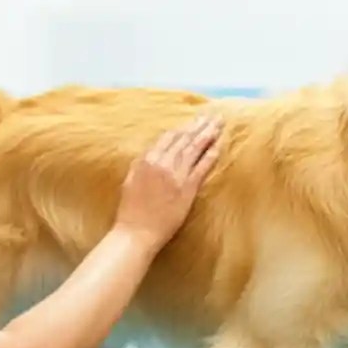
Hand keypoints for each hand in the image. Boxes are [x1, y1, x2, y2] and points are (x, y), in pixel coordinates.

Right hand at [114, 114, 223, 250]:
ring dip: (207, 134)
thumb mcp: (129, 181)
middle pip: (184, 139)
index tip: (192, 121)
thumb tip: (149, 154)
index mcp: (147, 160)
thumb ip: (140, 164)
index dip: (182, 127)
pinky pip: (202, 167)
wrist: (136, 232)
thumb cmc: (130, 211)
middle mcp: (162, 163)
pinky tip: (218, 145)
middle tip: (212, 115)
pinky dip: (211, 154)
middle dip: (199, 125)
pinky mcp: (187, 189)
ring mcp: (176, 175)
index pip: (168, 137)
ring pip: (194, 148)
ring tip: (218, 124)